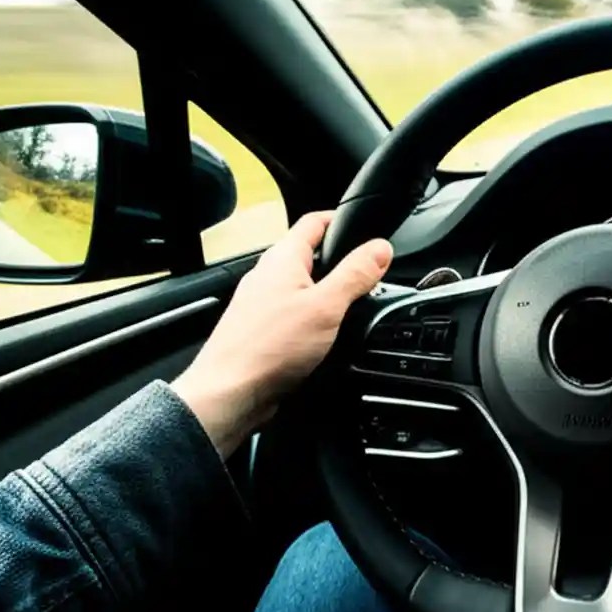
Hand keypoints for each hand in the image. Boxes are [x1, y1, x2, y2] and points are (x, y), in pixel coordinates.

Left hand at [172, 212, 391, 456]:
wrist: (231, 392)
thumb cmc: (269, 348)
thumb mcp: (326, 306)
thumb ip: (355, 274)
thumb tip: (381, 249)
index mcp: (283, 259)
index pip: (313, 222)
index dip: (339, 219)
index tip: (361, 225)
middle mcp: (268, 276)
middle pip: (308, 256)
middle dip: (338, 261)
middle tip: (366, 272)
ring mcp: (262, 304)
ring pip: (301, 287)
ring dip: (327, 292)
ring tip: (351, 306)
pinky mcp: (262, 330)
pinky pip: (294, 313)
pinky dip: (314, 317)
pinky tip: (326, 336)